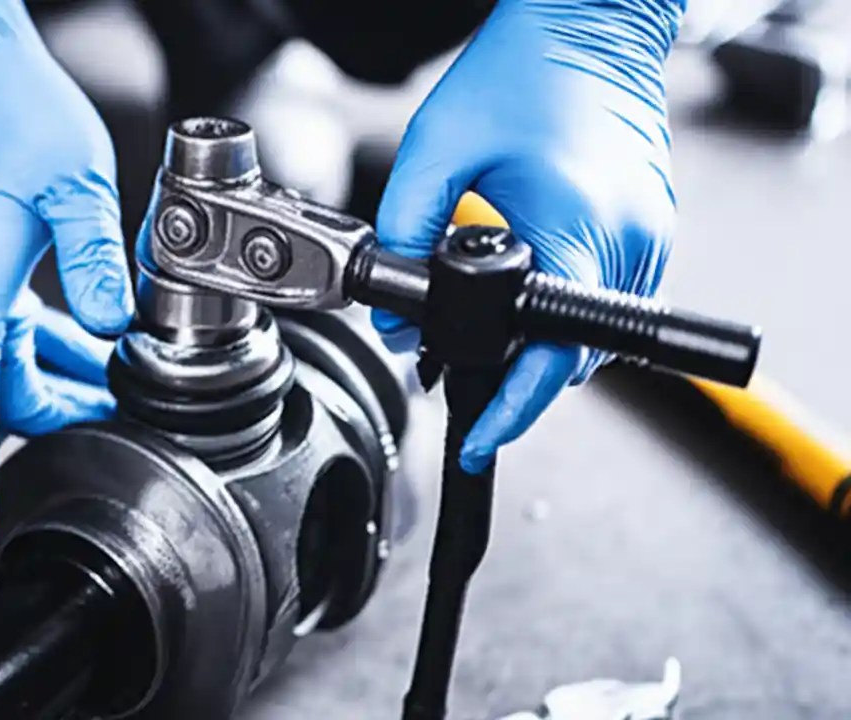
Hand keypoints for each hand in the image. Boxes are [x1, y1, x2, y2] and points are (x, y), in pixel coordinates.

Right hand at [0, 0, 132, 534]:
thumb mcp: (73, 184)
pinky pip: (6, 332)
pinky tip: (92, 340)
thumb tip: (114, 322)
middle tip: (117, 422)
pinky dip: (47, 347)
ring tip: (117, 384)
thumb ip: (97, 259)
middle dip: (52, 418)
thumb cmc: (4, 114)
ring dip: (56, 383)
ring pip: (2, 364)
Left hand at [375, 0, 681, 471]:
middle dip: (516, 380)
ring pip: (594, 338)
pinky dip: (568, 317)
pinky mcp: (652, 229)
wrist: (587, 23)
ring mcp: (649, 238)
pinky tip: (531, 300)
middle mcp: (627, 242)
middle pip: (572, 358)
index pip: (551, 357)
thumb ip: (404, 232)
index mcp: (576, 227)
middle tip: (464, 378)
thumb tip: (395, 315)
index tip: (479, 440)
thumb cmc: (519, 71)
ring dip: (544, 351)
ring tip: (493, 340)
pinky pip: (609, 301)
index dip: (512, 410)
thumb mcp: (435, 149)